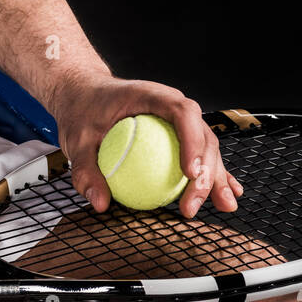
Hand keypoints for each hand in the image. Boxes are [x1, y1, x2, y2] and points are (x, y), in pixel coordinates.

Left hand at [48, 71, 243, 219]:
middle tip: (193, 204)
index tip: (189, 173)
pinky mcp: (178, 137)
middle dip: (207, 171)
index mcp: (151, 96)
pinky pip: (199, 157)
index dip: (191, 142)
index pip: (182, 113)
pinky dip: (213, 176)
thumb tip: (99, 203)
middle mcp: (172, 106)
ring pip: (207, 148)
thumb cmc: (83, 110)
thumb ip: (85, 169)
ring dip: (217, 178)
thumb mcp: (75, 140)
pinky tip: (225, 195)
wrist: (85, 96)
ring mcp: (178, 123)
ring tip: (225, 205)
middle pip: (202, 135)